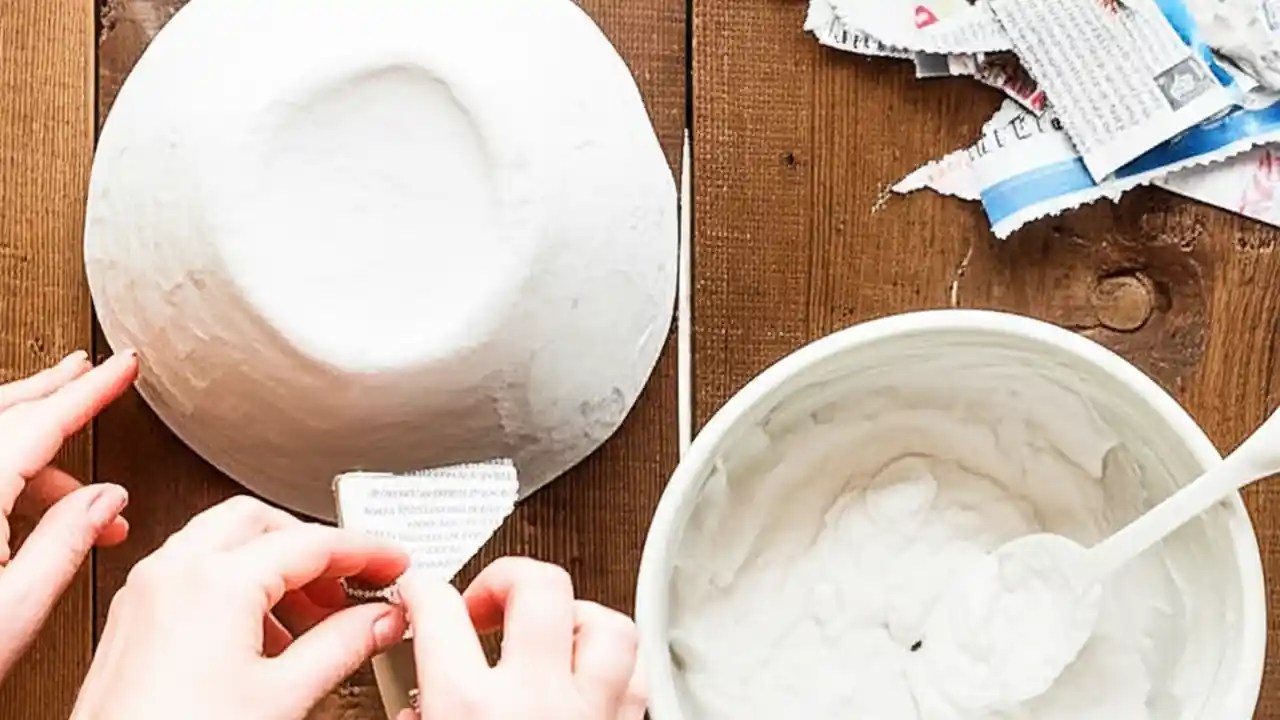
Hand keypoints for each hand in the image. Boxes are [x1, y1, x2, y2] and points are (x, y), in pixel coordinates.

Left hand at [0, 349, 137, 680]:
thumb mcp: (18, 607)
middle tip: (90, 374)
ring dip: (39, 451)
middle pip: (4, 414)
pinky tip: (39, 512)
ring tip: (85, 485)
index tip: (123, 368)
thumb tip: (108, 500)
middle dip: (53, 391)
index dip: (90, 392)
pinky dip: (12, 479)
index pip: (41, 423)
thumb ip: (67, 543)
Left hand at [72, 496, 409, 719]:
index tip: (393, 562)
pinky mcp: (132, 620)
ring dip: (274, 565)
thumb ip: (343, 646)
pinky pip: (191, 572)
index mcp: (216, 581)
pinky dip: (236, 584)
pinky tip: (263, 634)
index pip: (312, 541)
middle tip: (354, 582)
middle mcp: (173, 573)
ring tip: (313, 614)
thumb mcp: (285, 696)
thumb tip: (380, 619)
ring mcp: (146, 593)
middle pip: (262, 523)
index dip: (364, 550)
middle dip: (314, 548)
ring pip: (222, 541)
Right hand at [399, 557, 646, 719]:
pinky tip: (592, 672)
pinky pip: (638, 679)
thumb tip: (417, 709)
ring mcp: (591, 715)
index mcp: (470, 709)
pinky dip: (617, 666)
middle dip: (510, 577)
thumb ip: (419, 716)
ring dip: (578, 617)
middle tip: (486, 601)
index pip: (440, 610)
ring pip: (609, 625)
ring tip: (550, 629)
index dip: (423, 588)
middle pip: (540, 586)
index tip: (421, 591)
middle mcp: (536, 702)